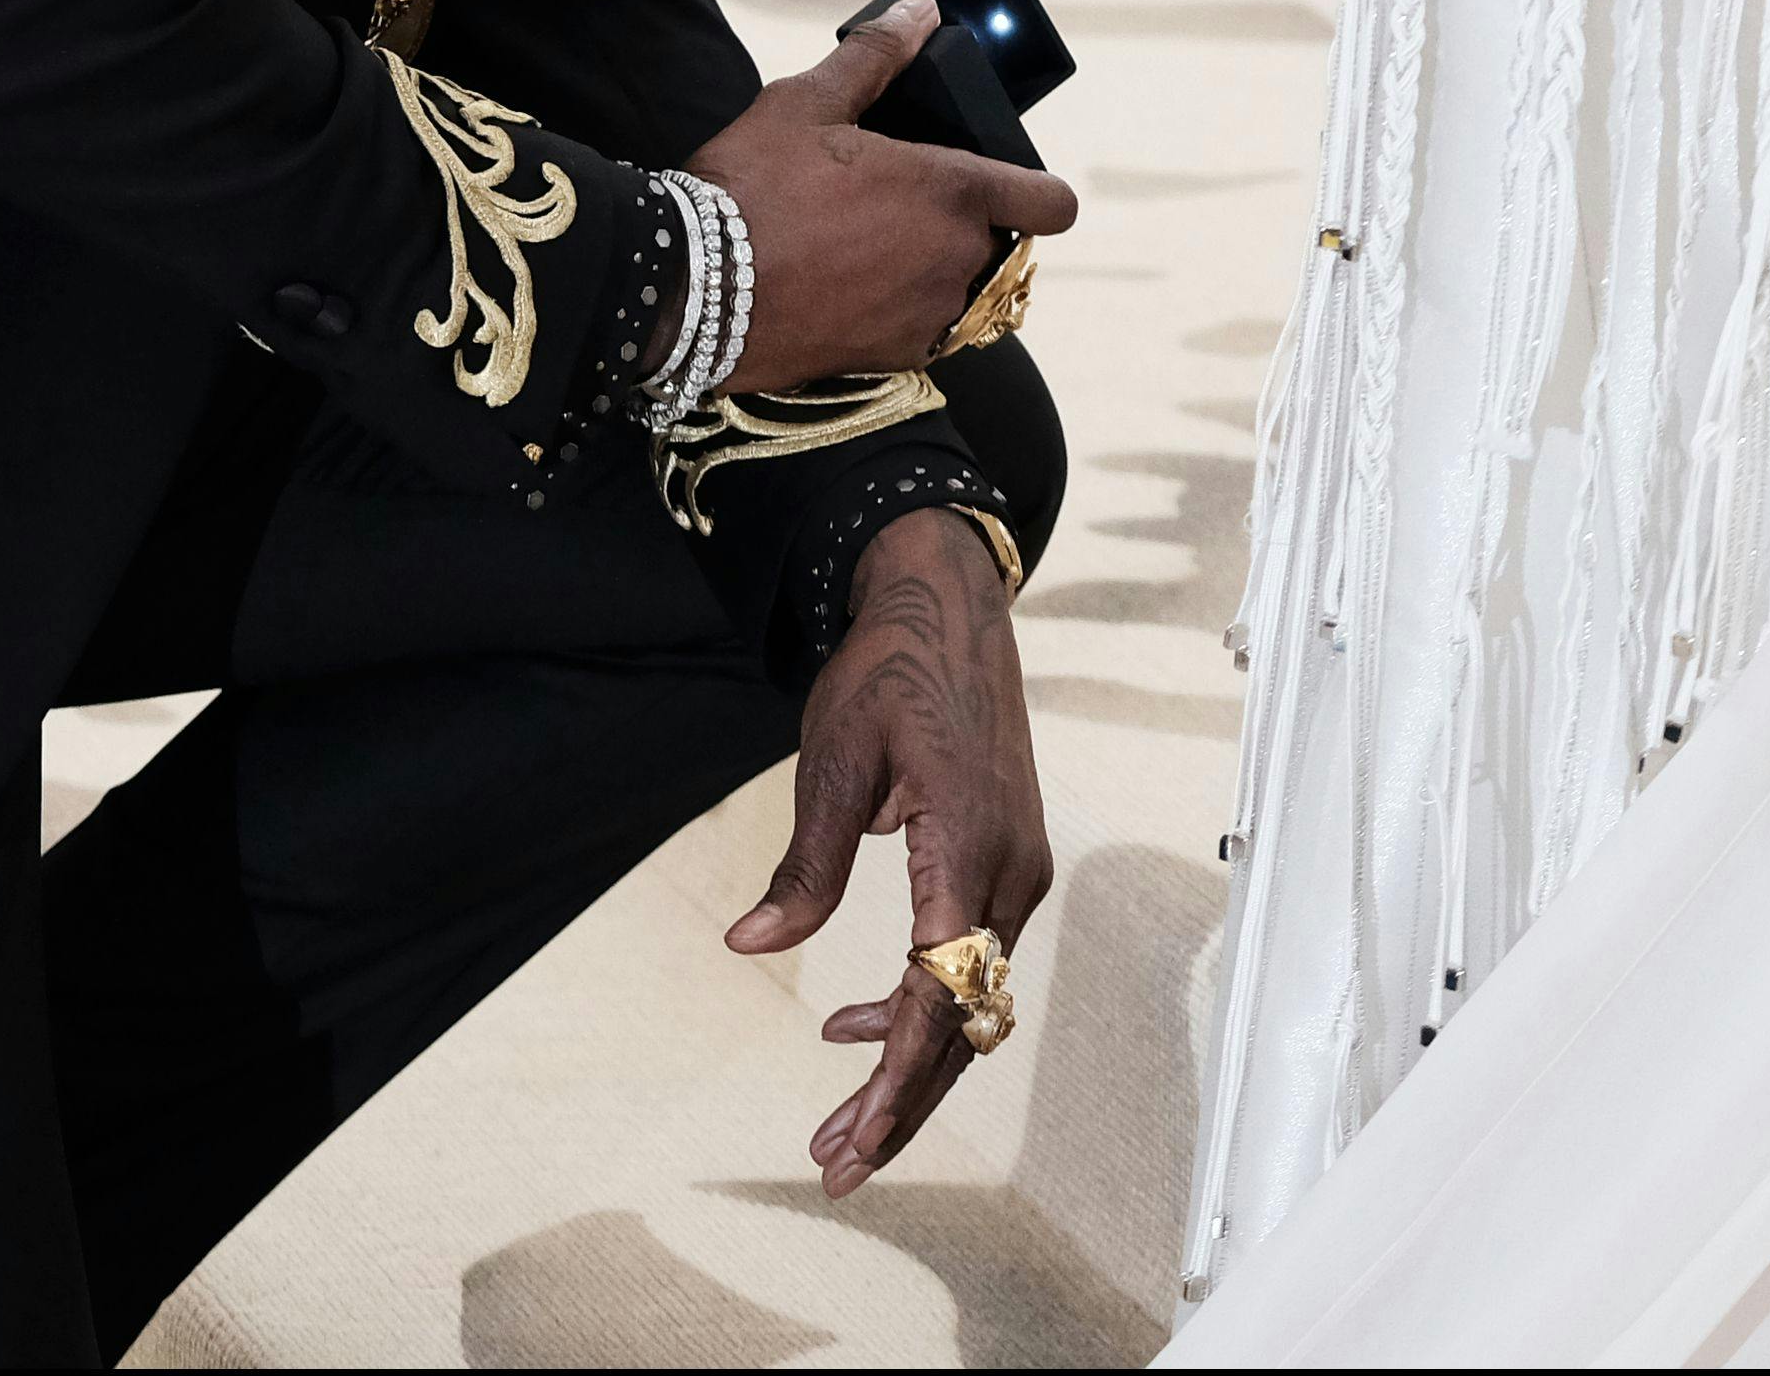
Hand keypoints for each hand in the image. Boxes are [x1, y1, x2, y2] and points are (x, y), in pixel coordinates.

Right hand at [683, 0, 1075, 391]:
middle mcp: (955, 258)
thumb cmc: (749, 188)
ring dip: (930, 267)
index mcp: (950, 190)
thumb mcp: (806, 102)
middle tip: (891, 200)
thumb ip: (876, 55)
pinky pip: (926, 327)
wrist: (690, 291)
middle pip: (994, 240)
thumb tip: (920, 10)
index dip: (1038, 191)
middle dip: (958, 220)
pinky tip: (846, 285)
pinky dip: (901, 309)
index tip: (1009, 185)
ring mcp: (929, 313)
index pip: (1050, 202)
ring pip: (959, 285)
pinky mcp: (897, 356)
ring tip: (860, 245)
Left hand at [726, 507, 1051, 1195]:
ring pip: (970, 1000)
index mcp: (969, 846)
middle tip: (833, 1167)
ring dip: (910, 1065)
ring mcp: (1019, 869)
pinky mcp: (1008, 861)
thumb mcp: (834, 762)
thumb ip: (805, 864)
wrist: (948, 604)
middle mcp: (1011, 870)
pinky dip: (921, 1005)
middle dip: (900, 1102)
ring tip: (839, 1127)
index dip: (895, 1080)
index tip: (854, 1142)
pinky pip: (970, 959)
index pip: (938, 994)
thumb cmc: (888, 670)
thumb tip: (750, 943)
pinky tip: (854, 1025)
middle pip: (963, 1021)